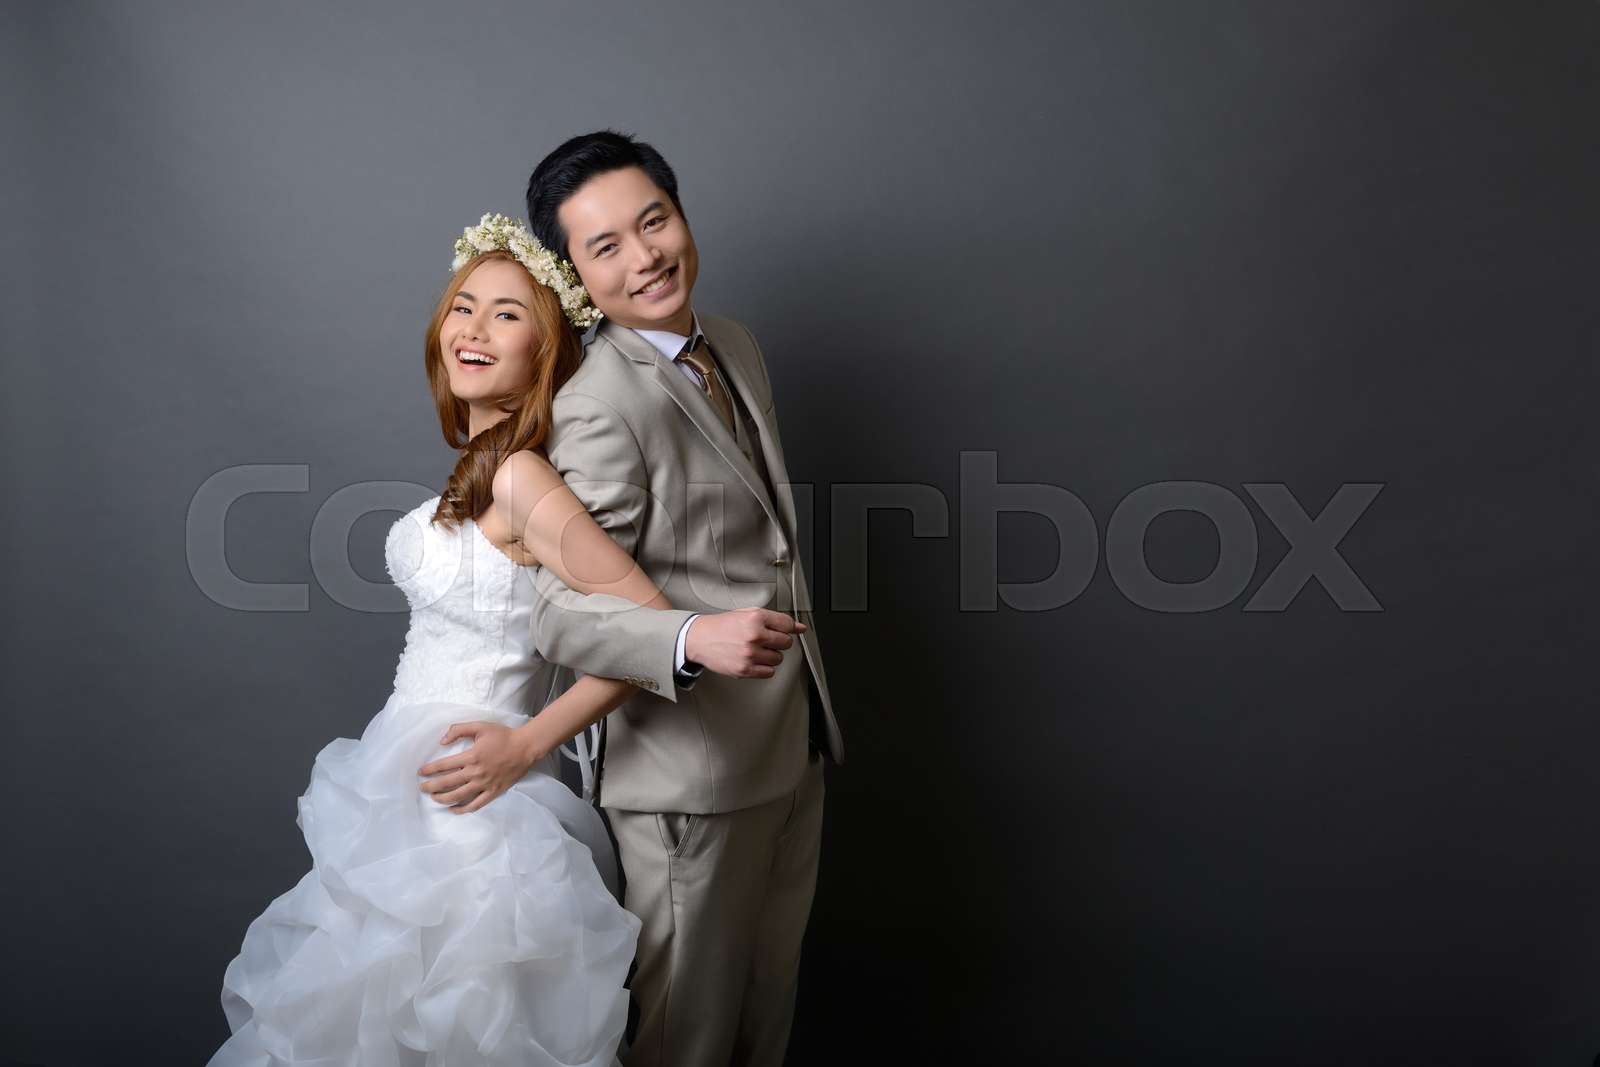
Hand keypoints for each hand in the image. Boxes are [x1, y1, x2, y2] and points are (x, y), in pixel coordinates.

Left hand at [417, 721, 539, 814]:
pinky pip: (476, 804)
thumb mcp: (480, 726)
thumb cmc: (503, 736)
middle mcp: (476, 772)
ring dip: (443, 798)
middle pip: (448, 783)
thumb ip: (459, 729)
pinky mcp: (493, 792)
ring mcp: (485, 784)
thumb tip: (442, 741)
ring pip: (459, 795)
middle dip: (432, 786)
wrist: (526, 747)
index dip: (430, 769)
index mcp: (472, 756)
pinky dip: (462, 809)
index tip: (421, 772)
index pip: (444, 765)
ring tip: (434, 797)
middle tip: (422, 787)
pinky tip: (453, 809)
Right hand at [684, 608, 808, 678]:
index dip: (789, 628)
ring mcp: (750, 654)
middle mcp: (754, 635)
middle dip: (779, 642)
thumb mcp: (748, 614)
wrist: (699, 638)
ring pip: (779, 658)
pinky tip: (754, 660)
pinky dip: (764, 668)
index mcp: (756, 617)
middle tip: (766, 640)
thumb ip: (775, 620)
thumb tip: (800, 627)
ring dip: (771, 655)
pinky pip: (769, 672)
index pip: (788, 624)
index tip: (786, 631)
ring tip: (757, 650)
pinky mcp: (745, 669)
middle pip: (786, 643)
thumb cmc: (722, 626)